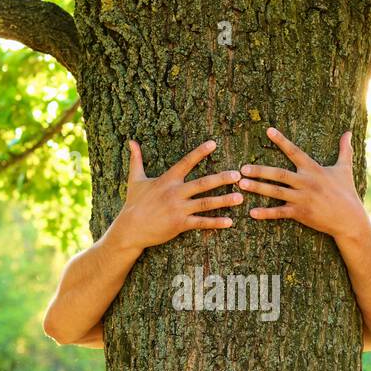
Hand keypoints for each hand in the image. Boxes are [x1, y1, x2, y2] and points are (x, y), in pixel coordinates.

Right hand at [108, 139, 242, 251]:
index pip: (186, 162)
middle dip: (221, 178)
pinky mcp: (180, 224)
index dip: (200, 152)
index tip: (214, 143)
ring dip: (224, 200)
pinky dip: (216, 222)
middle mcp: (175, 193)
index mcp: (167, 180)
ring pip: (206, 203)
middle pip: (202, 183)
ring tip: (240, 197)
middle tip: (238, 174)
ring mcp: (178, 209)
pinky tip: (229, 221)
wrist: (130, 229)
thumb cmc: (133, 204)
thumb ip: (136, 159)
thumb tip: (131, 141)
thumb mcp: (134, 180)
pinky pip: (201, 223)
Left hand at [239, 127, 370, 241]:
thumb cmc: (347, 192)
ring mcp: (302, 198)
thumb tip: (349, 132)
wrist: (350, 218)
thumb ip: (345, 150)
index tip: (268, 130)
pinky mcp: (301, 213)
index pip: (295, 151)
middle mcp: (306, 182)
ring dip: (258, 188)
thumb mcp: (345, 169)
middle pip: (279, 174)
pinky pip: (280, 213)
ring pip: (276, 192)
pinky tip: (252, 213)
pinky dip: (266, 213)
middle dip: (260, 170)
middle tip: (242, 168)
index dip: (282, 141)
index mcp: (313, 169)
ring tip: (242, 185)